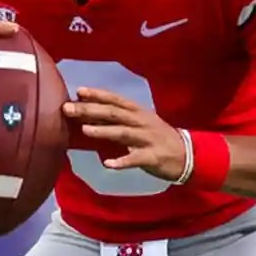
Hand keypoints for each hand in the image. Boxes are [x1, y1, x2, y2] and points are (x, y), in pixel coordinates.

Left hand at [63, 87, 186, 181]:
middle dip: (90, 110)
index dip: (97, 94)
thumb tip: (89, 113)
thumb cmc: (157, 137)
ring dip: (103, 131)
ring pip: (123, 132)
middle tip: (68, 108)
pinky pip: (135, 159)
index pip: (115, 99)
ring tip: (84, 130)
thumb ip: (117, 119)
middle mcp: (141, 121)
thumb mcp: (140, 122)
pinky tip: (108, 164)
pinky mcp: (152, 157)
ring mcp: (147, 138)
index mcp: (138, 112)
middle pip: (113, 113)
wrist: (187, 154)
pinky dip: (122, 161)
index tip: (78, 91)